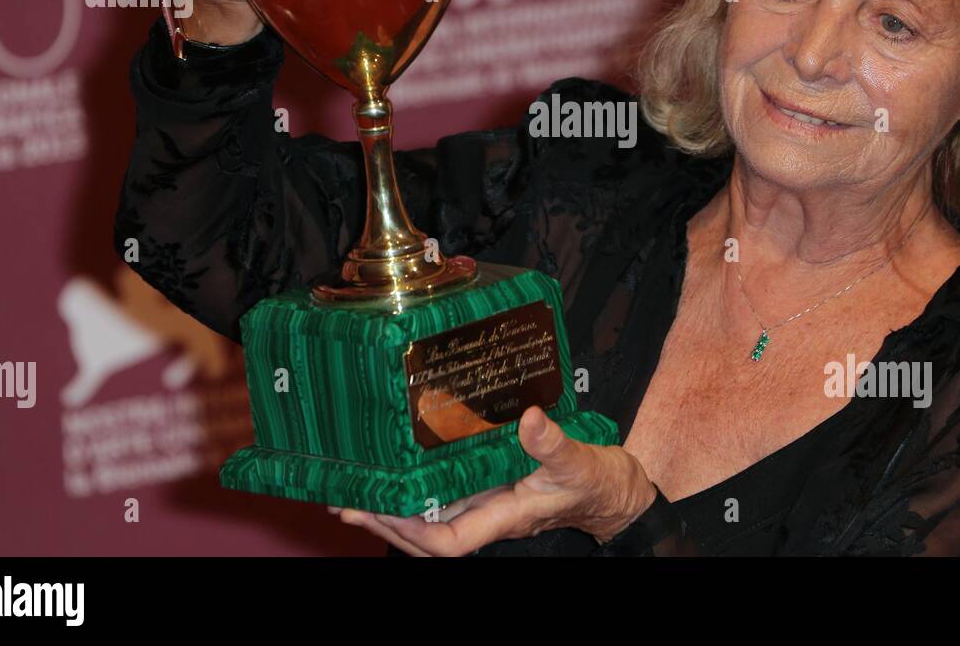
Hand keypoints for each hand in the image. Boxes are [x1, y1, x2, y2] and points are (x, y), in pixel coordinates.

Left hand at [334, 406, 656, 555]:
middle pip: (426, 536)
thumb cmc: (598, 482)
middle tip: (345, 503)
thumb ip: (554, 443)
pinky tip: (397, 476)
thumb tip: (530, 418)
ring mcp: (487, 503)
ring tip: (356, 494)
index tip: (381, 509)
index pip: (448, 541)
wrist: (614, 492)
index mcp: (504, 516)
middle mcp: (489, 514)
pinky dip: (418, 491)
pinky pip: (446, 497)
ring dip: (393, 509)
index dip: (411, 531)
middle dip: (385, 523)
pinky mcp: (490, 487)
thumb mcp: (579, 459)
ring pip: (431, 519)